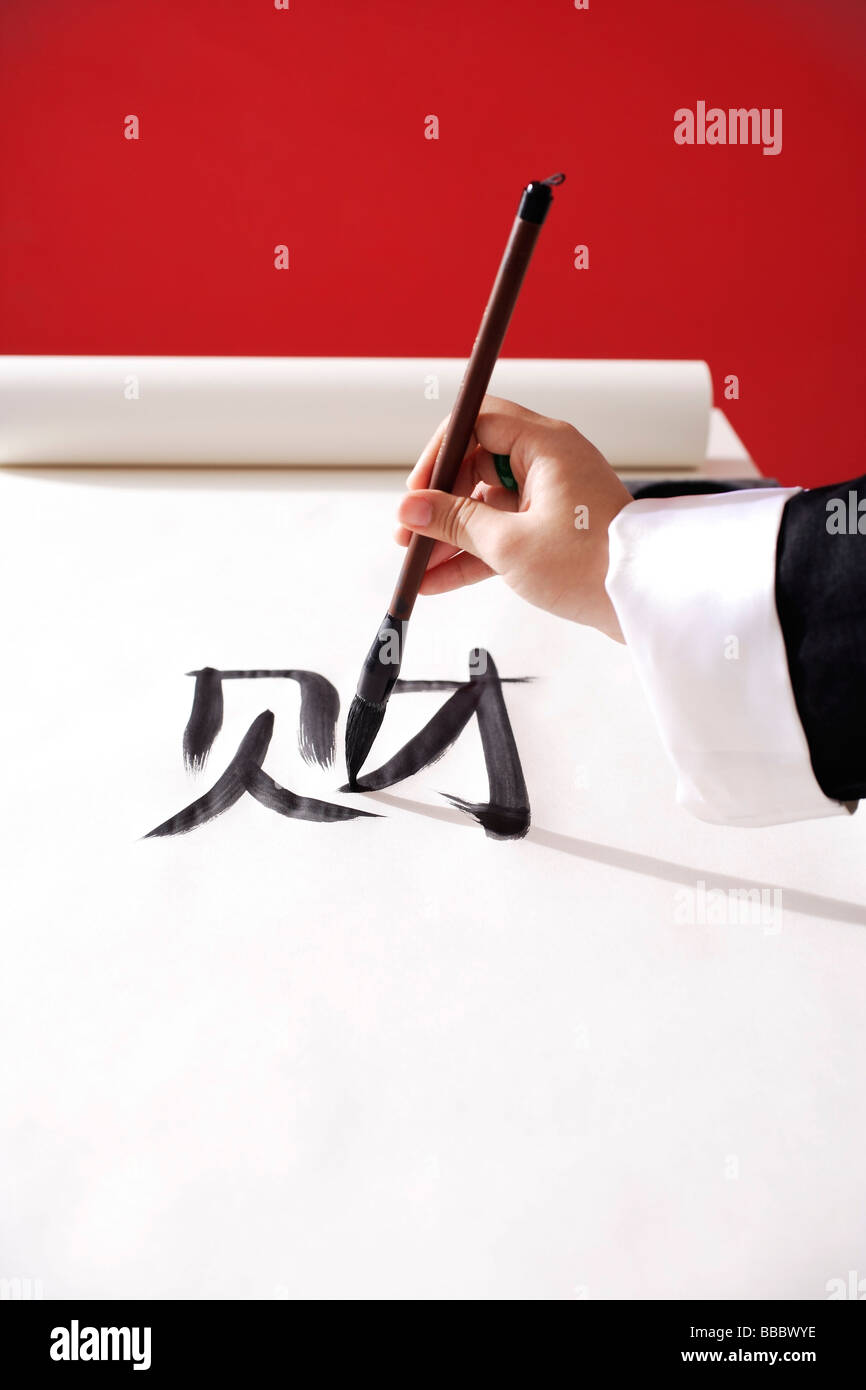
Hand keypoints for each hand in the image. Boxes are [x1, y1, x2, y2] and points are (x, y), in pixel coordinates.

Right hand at [395, 397, 631, 640]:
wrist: (644, 601)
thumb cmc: (592, 565)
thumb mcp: (509, 544)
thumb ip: (454, 522)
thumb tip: (410, 509)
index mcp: (545, 445)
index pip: (476, 422)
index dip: (440, 454)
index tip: (417, 491)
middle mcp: (549, 461)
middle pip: (476, 466)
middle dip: (439, 504)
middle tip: (410, 535)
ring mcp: (552, 495)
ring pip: (486, 505)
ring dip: (452, 535)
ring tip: (418, 567)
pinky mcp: (555, 527)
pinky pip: (503, 531)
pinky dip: (474, 552)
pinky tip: (439, 580)